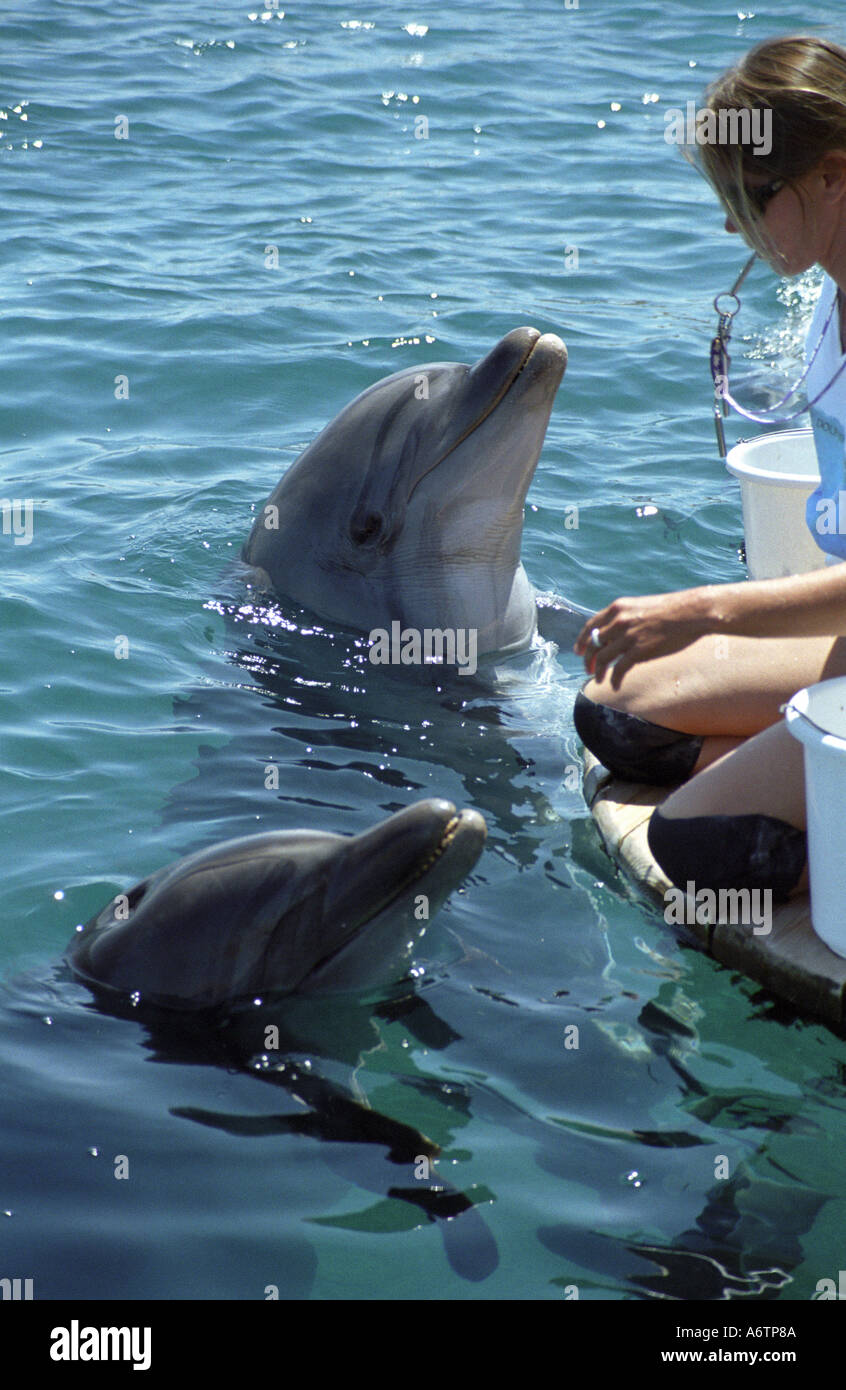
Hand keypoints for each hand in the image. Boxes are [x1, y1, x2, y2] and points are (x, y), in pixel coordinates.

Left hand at [574, 588, 712, 686]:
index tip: (578, 650)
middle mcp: (619, 621)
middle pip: (593, 644)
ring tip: (598, 680)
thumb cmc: (671, 610)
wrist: (691, 612)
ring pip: (603, 658)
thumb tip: (617, 632)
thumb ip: (626, 617)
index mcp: (618, 608)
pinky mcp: (639, 651)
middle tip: (587, 668)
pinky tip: (615, 686)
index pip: (590, 625)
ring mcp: (628, 636)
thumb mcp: (641, 607)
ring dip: (598, 672)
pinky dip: (614, 680)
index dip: (582, 640)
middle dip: (588, 659)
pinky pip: (619, 669)